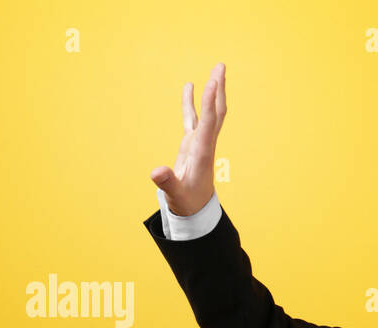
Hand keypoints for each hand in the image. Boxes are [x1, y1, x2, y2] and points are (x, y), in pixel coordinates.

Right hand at [149, 62, 225, 216]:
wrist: (195, 211)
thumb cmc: (187, 203)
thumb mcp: (176, 194)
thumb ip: (167, 182)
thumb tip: (157, 172)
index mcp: (203, 152)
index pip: (209, 122)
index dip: (210, 102)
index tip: (212, 81)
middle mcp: (205, 143)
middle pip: (216, 112)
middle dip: (218, 90)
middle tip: (221, 66)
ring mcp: (200, 142)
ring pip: (209, 112)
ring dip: (211, 92)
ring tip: (215, 70)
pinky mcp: (193, 144)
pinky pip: (193, 118)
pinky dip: (192, 102)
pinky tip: (189, 86)